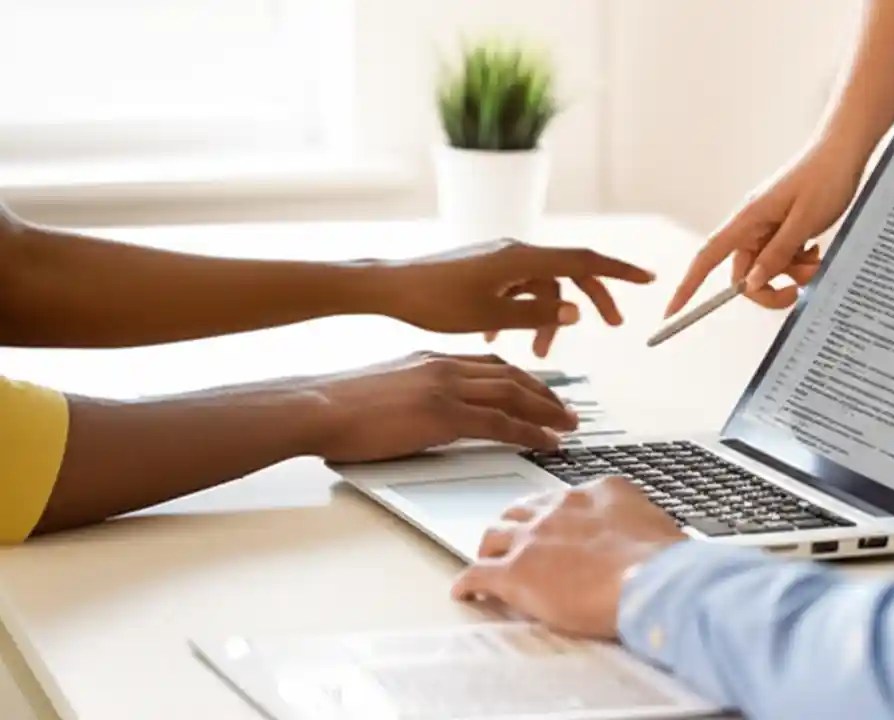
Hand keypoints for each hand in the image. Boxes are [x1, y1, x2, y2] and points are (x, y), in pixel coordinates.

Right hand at [311, 352, 577, 461]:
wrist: (315, 407)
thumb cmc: (338, 407)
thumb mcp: (387, 390)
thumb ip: (416, 395)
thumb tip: (429, 418)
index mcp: (430, 358)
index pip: (490, 364)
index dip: (522, 379)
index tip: (540, 392)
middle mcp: (444, 365)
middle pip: (511, 375)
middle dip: (545, 393)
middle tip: (567, 410)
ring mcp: (445, 387)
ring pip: (514, 394)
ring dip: (547, 411)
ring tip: (568, 426)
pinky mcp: (442, 413)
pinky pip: (500, 422)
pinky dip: (530, 432)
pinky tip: (547, 442)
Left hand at [380, 240, 654, 357]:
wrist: (390, 288)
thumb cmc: (435, 301)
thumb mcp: (491, 314)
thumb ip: (538, 314)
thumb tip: (577, 312)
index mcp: (522, 258)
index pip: (584, 261)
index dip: (619, 272)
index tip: (648, 279)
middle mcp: (516, 251)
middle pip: (570, 272)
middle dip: (592, 299)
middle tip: (611, 325)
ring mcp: (500, 259)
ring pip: (542, 286)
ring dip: (547, 317)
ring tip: (538, 351)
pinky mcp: (486, 269)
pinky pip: (518, 288)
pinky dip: (521, 311)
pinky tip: (500, 338)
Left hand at [452, 476, 686, 637]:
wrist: (654, 581)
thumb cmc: (665, 561)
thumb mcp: (655, 523)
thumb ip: (636, 523)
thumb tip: (642, 539)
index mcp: (595, 492)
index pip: (561, 498)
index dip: (551, 515)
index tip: (552, 526)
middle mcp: (558, 507)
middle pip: (520, 510)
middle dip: (514, 526)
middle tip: (514, 544)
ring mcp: (533, 538)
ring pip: (494, 536)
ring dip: (489, 550)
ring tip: (488, 563)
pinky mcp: (516, 573)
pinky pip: (478, 574)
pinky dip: (468, 584)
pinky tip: (466, 592)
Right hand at [666, 140, 865, 314]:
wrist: (843, 150)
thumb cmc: (825, 177)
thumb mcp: (804, 221)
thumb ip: (777, 254)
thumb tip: (751, 283)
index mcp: (747, 219)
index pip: (707, 257)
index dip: (688, 285)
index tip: (674, 311)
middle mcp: (751, 224)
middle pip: (744, 272)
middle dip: (771, 287)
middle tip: (799, 290)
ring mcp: (767, 225)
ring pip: (767, 267)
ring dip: (792, 273)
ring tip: (816, 260)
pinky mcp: (782, 226)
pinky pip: (782, 256)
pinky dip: (798, 261)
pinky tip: (815, 250)